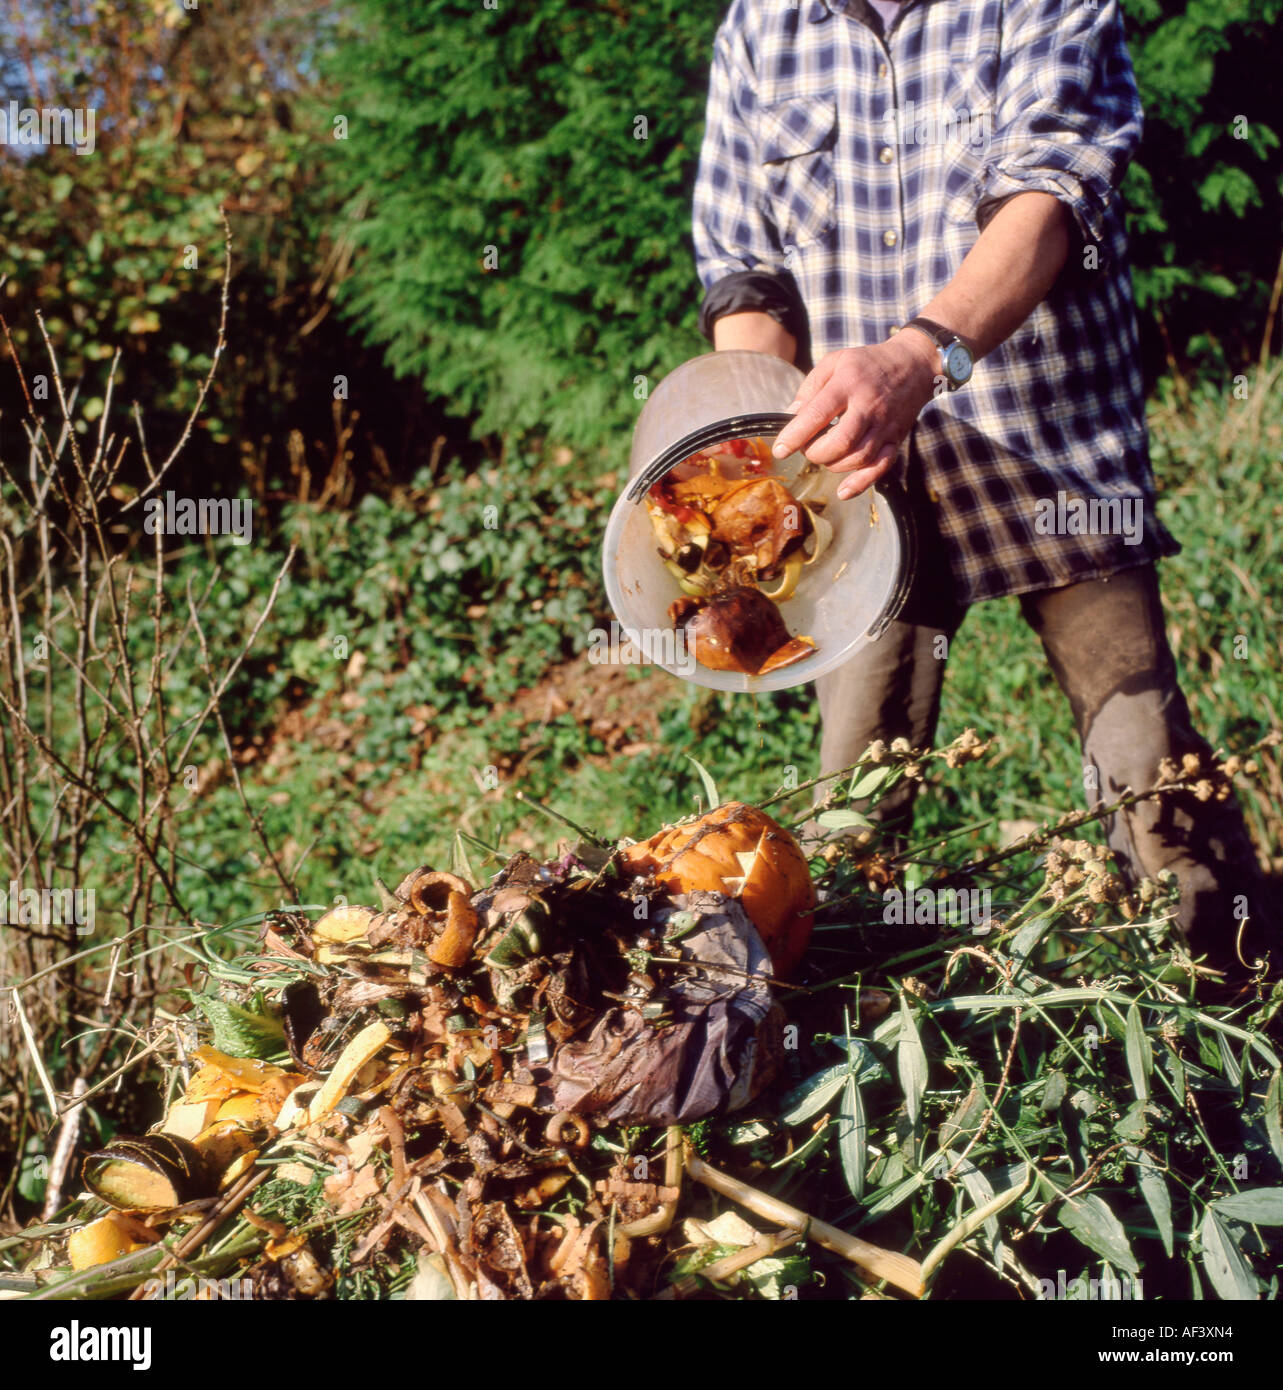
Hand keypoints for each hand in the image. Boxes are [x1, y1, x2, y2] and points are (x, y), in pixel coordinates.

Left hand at [771, 332, 938, 498]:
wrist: (914, 364)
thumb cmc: (867, 364)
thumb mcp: (835, 362)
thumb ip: (810, 388)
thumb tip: (790, 415)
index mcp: (848, 383)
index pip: (818, 414)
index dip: (796, 435)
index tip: (781, 449)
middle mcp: (868, 406)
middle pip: (840, 442)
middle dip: (816, 453)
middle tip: (808, 448)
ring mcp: (885, 425)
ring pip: (858, 458)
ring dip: (834, 465)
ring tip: (825, 455)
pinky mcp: (895, 439)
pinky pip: (881, 467)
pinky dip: (861, 483)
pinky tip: (843, 491)